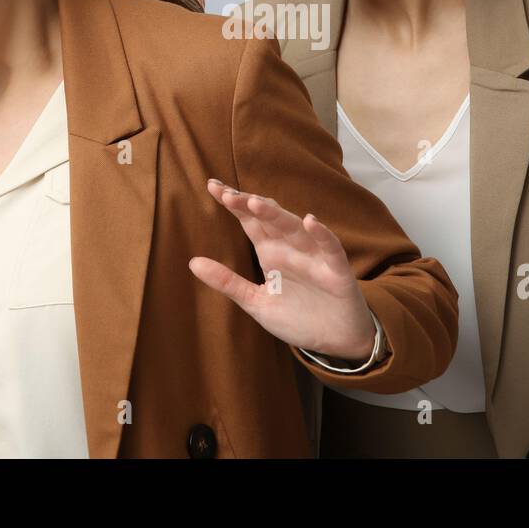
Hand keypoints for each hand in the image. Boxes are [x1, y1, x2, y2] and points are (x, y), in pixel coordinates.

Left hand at [190, 179, 377, 359]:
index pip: (249, 221)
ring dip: (277, 215)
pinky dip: (322, 235)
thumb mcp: (255, 302)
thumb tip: (192, 261)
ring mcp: (314, 257)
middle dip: (248, 204)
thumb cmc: (298, 317)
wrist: (336, 341)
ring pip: (294, 228)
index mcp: (270, 252)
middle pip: (268, 219)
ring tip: (255, 203)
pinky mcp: (336, 271)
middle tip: (226, 193)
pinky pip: (330, 248)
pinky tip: (310, 222)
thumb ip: (227, 282)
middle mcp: (291, 249)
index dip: (233, 204)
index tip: (213, 187)